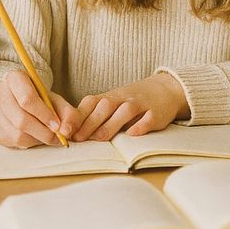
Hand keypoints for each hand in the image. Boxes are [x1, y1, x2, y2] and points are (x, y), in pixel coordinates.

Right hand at [0, 70, 81, 147]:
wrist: (18, 100)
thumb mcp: (54, 98)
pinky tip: (36, 135)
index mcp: (14, 78)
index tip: (57, 125)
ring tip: (48, 134)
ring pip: (18, 134)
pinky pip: (14, 142)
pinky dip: (30, 142)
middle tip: (58, 136)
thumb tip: (67, 131)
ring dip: (38, 138)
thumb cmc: (38, 98)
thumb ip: (67, 112)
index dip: (44, 114)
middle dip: (43, 131)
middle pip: (21, 119)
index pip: (27, 99)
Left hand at [72, 73, 189, 141]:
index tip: (64, 130)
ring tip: (100, 139)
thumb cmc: (131, 101)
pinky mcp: (157, 113)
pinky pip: (148, 119)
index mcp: (110, 97)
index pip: (90, 103)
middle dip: (89, 122)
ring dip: (111, 125)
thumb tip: (70, 133)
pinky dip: (140, 126)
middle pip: (105, 106)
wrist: (165, 89)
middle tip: (77, 138)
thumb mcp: (113, 103)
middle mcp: (123, 98)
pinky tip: (132, 135)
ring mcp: (141, 104)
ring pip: (125, 111)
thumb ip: (93, 115)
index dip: (77, 116)